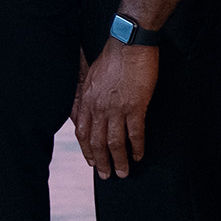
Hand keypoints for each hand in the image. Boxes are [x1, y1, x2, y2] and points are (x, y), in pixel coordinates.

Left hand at [73, 41, 158, 178]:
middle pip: (97, 142)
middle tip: (106, 175)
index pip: (82, 132)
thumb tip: (82, 108)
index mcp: (87, 100)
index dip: (86, 150)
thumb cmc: (111, 57)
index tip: (91, 161)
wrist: (128, 44)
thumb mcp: (90, 76)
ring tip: (123, 172)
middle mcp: (99, 108)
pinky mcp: (135, 106)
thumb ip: (86, 95)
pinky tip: (139, 155)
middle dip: (101, 161)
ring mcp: (116, 108)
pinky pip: (135, 133)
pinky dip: (137, 147)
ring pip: (115, 142)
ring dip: (119, 160)